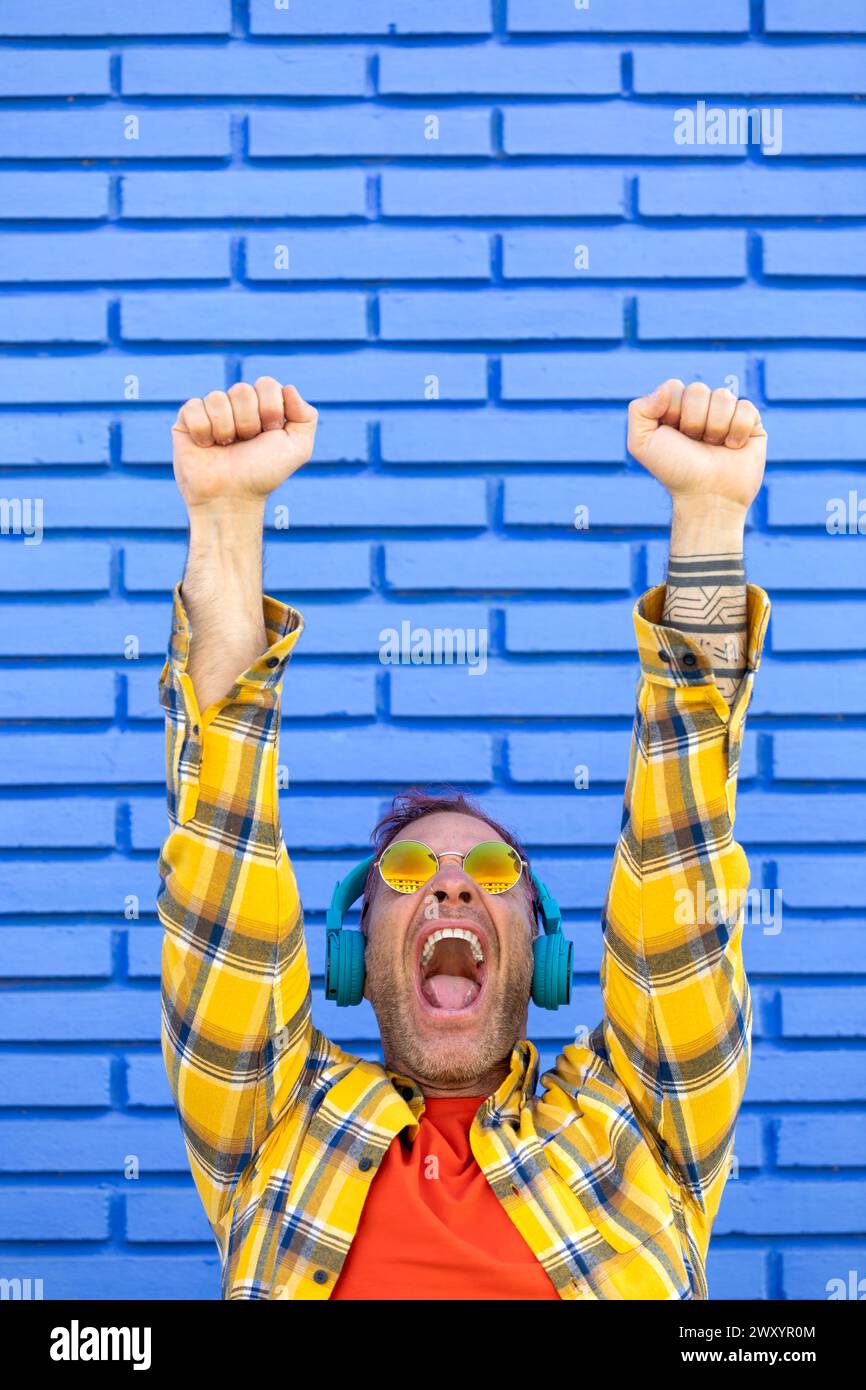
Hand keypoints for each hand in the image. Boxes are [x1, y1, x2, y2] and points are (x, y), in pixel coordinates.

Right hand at [172, 378, 317, 509]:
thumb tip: (289, 388)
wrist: (231, 498)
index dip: (270, 411)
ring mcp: (211, 411)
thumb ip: (306, 416)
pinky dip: (203, 432)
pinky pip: (194, 408)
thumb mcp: (297, 449)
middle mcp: (237, 405)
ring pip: (217, 398)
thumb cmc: (263, 474)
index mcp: (263, 406)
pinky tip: (206, 446)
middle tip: (246, 443)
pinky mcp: (187, 420)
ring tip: (226, 447)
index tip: (269, 434)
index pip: (267, 384)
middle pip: (242, 390)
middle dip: (248, 422)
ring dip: (226, 429)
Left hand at [627, 379, 766, 514]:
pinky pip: (746, 407)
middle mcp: (701, 408)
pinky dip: (737, 431)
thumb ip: (639, 410)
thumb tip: (668, 387)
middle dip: (693, 421)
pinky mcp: (751, 422)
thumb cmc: (675, 471)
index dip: (672, 412)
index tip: (673, 436)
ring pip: (723, 396)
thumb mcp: (641, 444)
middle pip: (698, 389)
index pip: (674, 387)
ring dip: (715, 427)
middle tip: (694, 443)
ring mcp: (726, 413)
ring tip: (713, 447)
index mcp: (674, 409)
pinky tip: (732, 447)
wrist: (707, 496)